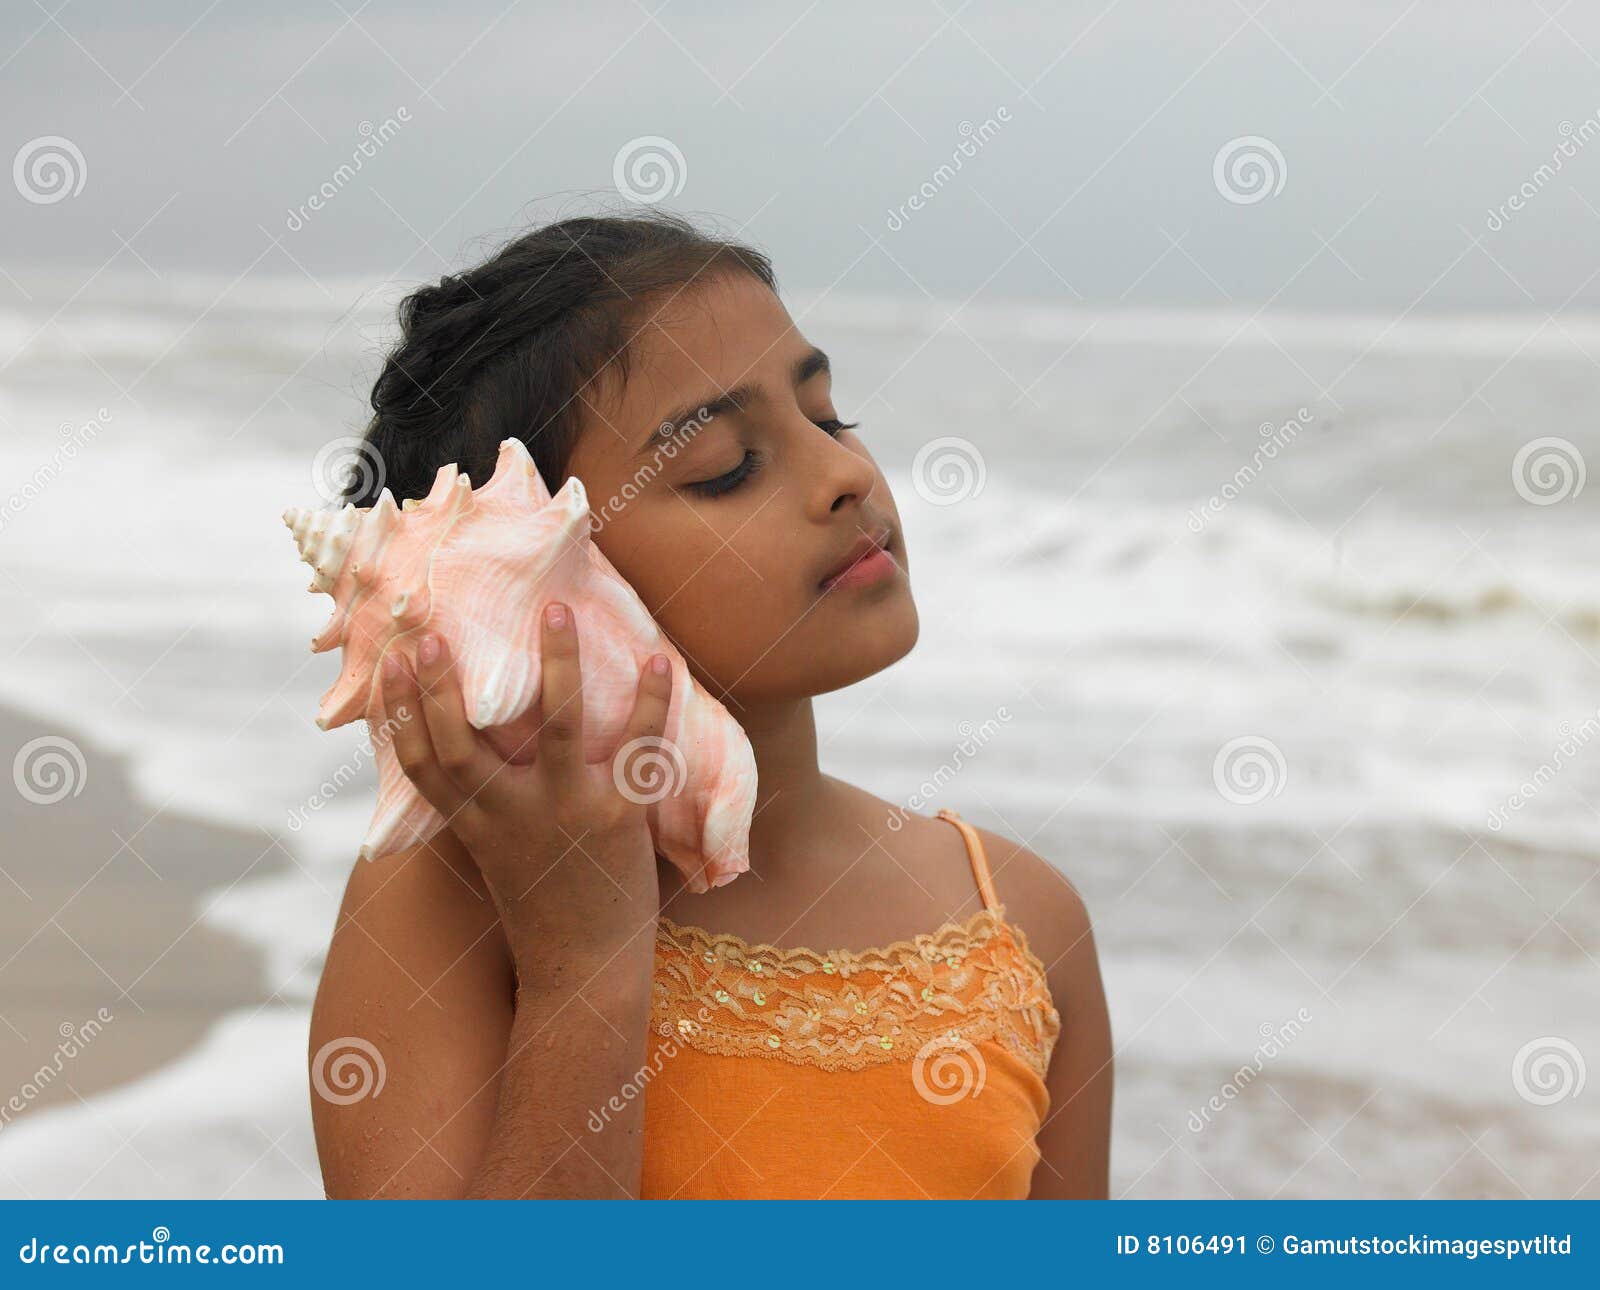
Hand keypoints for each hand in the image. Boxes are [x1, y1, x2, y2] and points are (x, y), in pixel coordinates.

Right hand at [378, 601, 671, 957]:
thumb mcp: (497, 857)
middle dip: (444, 687)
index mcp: (476, 826)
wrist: (586, 972)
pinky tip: (658, 662)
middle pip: (464, 743)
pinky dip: (651, 704)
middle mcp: (511, 816)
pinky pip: (637, 750)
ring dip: (557, 664)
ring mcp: (565, 813)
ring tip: (556, 610)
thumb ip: (484, 807)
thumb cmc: (543, 907)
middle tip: (436, 632)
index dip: (401, 712)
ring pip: (556, 726)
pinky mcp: (618, 818)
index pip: (423, 764)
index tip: (394, 661)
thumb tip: (474, 751)